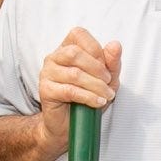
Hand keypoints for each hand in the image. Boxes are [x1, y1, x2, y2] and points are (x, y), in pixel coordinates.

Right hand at [36, 27, 120, 160]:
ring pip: (74, 74)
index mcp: (67, 48)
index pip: (79, 34)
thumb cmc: (87, 99)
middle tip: (108, 82)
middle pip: (75, 53)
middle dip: (97, 68)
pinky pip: (70, 90)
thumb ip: (111, 62)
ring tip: (106, 96)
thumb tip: (115, 45)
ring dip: (96, 86)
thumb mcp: (106, 79)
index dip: (95, 48)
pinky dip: (88, 96)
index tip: (106, 67)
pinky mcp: (46, 90)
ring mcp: (47, 73)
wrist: (69, 126)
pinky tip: (98, 102)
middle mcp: (54, 58)